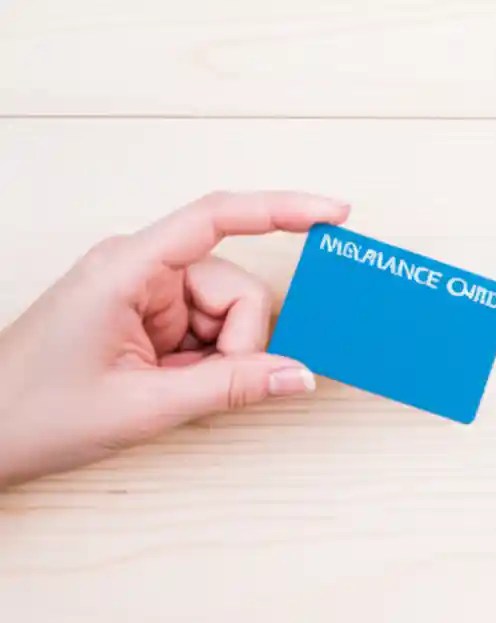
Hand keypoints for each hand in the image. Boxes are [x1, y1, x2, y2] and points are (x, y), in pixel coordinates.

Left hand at [0, 191, 349, 485]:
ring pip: (232, 316)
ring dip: (223, 359)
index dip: (281, 210)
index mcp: (129, 267)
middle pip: (239, 288)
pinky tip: (174, 384)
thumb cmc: (33, 410)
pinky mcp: (151, 319)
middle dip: (240, 342)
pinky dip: (208, 365)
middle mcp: (142, 270)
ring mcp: (148, 294)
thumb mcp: (144, 405)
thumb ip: (231, 387)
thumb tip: (300, 374)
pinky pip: (212, 334)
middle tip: (203, 382)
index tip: (334, 213)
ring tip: (174, 388)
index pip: (217, 218)